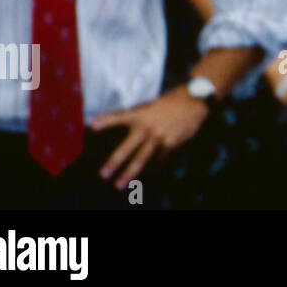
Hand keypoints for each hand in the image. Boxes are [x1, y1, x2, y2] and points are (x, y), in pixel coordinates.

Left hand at [91, 88, 210, 188]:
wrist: (194, 101)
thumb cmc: (170, 102)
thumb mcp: (151, 105)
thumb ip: (138, 116)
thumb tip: (124, 125)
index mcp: (141, 114)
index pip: (120, 116)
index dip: (106, 121)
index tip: (92, 126)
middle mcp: (147, 127)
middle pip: (128, 147)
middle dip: (115, 162)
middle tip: (103, 174)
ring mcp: (159, 137)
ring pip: (142, 158)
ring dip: (130, 173)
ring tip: (121, 185)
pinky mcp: (171, 143)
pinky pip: (160, 160)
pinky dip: (154, 168)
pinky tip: (149, 177)